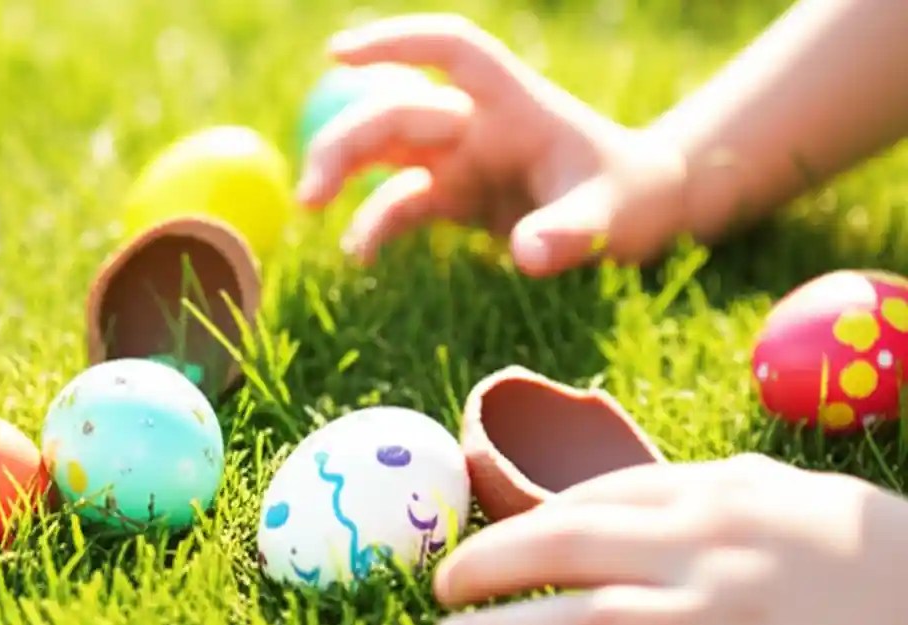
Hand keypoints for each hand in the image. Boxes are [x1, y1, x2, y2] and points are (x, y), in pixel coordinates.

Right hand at [296, 14, 687, 276]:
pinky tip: (360, 255)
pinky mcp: (454, 198)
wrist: (638, 213)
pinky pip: (399, 204)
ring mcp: (460, 160)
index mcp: (515, 104)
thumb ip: (572, 233)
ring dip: (342, 173)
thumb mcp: (614, 216)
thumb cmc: (632, 197)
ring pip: (384, 152)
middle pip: (395, 111)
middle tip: (312, 191)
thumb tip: (527, 255)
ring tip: (311, 209)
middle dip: (346, 141)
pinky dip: (374, 225)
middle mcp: (477, 124)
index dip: (396, 44)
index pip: (451, 51)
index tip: (338, 56)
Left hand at [431, 453, 907, 624]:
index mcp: (714, 497)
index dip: (517, 525)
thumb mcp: (779, 494)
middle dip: (489, 568)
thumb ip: (696, 492)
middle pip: (569, 553)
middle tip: (440, 590)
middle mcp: (710, 554)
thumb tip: (607, 500)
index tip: (478, 547)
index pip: (589, 501)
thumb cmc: (865, 550)